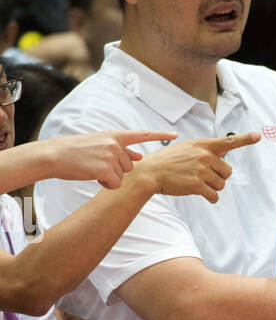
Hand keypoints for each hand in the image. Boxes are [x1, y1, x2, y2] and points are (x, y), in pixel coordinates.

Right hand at [46, 129, 177, 188]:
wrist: (55, 155)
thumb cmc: (76, 151)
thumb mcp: (100, 144)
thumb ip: (121, 149)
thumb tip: (141, 155)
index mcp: (114, 135)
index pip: (142, 134)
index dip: (160, 135)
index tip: (176, 135)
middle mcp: (115, 143)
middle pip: (131, 165)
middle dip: (117, 170)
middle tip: (97, 165)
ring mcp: (111, 156)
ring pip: (123, 176)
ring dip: (110, 178)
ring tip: (92, 168)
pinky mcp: (105, 169)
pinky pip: (115, 184)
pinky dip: (105, 185)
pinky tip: (93, 176)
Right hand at [136, 132, 259, 202]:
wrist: (151, 172)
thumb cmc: (168, 161)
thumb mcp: (186, 148)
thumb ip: (204, 151)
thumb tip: (222, 155)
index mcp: (203, 145)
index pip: (228, 142)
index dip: (245, 139)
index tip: (258, 136)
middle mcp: (204, 156)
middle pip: (227, 172)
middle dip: (219, 177)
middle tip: (204, 177)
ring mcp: (201, 170)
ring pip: (221, 185)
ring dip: (213, 188)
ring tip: (198, 183)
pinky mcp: (197, 185)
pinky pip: (214, 196)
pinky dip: (211, 198)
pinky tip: (202, 194)